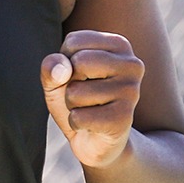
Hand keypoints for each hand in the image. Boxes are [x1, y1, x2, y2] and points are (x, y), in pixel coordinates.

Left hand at [41, 30, 143, 168]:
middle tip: (84, 95)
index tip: (80, 76)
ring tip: (89, 110)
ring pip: (75, 92)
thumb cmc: (78, 101)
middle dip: (70, 83)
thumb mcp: (58, 78)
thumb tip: (61, 70)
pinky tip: (91, 125)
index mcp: (119, 45)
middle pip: (79, 62)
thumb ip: (51, 66)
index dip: (64, 62)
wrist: (96, 141)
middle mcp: (132, 64)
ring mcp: (131, 92)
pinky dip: (75, 123)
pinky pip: (78, 117)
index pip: (74, 41)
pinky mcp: (124, 119)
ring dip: (72, 105)